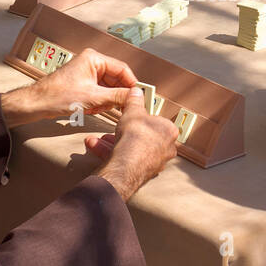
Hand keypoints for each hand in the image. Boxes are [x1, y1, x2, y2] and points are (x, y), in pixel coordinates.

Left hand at [1, 48, 136, 126]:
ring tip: (96, 108)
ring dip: (105, 101)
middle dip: (116, 95)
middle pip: (116, 79)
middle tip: (120, 108)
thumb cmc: (58, 95)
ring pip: (108, 88)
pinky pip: (100, 92)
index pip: (122, 69)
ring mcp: (87, 73)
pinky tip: (90, 109)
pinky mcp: (83, 83)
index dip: (131, 84)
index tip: (138, 96)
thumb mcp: (93, 97)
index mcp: (94, 59)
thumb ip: (117, 96)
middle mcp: (92, 63)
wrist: (37, 104)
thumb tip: (135, 95)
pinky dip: (98, 102)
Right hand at [86, 87, 178, 201]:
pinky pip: (125, 160)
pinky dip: (110, 153)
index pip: (157, 120)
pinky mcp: (140, 173)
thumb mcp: (133, 112)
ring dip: (113, 143)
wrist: (126, 166)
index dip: (141, 117)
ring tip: (101, 138)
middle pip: (142, 136)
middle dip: (124, 131)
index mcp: (169, 131)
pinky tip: (97, 147)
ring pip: (131, 149)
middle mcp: (165, 149)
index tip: (132, 115)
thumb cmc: (136, 139)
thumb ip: (134, 101)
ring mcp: (153, 162)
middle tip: (115, 128)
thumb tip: (136, 92)